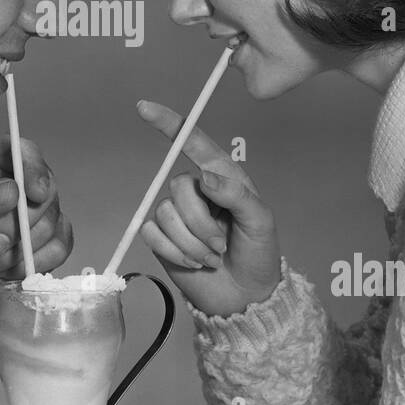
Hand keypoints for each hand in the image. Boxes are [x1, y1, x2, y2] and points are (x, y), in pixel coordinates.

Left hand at [0, 134, 72, 317]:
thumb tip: (12, 191)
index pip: (22, 151)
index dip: (33, 168)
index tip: (33, 193)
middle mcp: (18, 183)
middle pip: (45, 191)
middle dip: (17, 226)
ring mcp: (36, 213)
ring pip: (51, 223)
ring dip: (17, 251)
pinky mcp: (47, 242)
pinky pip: (59, 247)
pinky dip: (30, 264)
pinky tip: (5, 269)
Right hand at [136, 100, 282, 316]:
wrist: (245, 297)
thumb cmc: (258, 254)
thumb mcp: (260, 222)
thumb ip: (235, 194)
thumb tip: (204, 177)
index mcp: (222, 177)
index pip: (193, 143)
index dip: (169, 123)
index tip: (144, 108)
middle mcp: (196, 190)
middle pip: (178, 187)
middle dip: (201, 223)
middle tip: (221, 245)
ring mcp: (176, 214)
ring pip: (165, 213)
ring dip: (191, 242)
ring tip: (212, 256)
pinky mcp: (161, 238)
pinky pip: (153, 234)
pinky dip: (176, 252)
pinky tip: (194, 263)